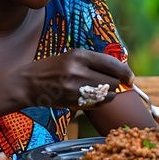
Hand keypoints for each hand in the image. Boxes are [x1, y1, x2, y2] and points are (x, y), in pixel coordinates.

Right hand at [15, 48, 133, 109]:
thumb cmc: (51, 68)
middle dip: (115, 84)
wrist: (28, 84)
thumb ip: (94, 62)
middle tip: (110, 83)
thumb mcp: (71, 57)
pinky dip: (100, 102)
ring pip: (107, 95)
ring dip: (109, 94)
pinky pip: (97, 104)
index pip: (112, 64)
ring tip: (99, 90)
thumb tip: (121, 72)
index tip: (130, 78)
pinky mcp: (74, 102)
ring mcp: (76, 88)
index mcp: (79, 55)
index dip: (125, 72)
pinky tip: (91, 97)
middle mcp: (78, 70)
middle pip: (112, 82)